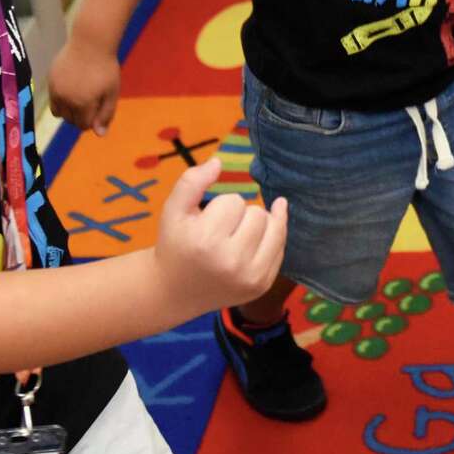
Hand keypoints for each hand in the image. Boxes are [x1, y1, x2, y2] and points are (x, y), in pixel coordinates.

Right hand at [48, 37, 119, 135]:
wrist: (90, 42)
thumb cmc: (106, 68)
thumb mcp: (112, 92)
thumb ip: (106, 114)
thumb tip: (99, 134)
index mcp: (83, 103)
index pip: (83, 126)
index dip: (93, 120)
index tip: (99, 106)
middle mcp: (66, 99)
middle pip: (70, 120)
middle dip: (80, 116)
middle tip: (91, 99)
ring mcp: (56, 89)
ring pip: (58, 113)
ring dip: (68, 110)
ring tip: (80, 96)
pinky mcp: (50, 80)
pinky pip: (53, 99)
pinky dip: (61, 98)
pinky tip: (73, 85)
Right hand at [153, 159, 287, 312]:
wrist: (174, 292)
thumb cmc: (175, 244)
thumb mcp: (172, 210)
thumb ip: (191, 181)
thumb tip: (218, 161)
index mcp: (206, 241)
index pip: (234, 201)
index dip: (220, 206)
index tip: (206, 221)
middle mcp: (231, 262)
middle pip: (257, 213)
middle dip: (240, 215)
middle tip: (220, 231)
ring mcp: (250, 277)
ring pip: (274, 227)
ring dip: (258, 225)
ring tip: (236, 236)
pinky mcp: (262, 285)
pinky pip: (280, 246)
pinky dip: (271, 238)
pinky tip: (256, 238)